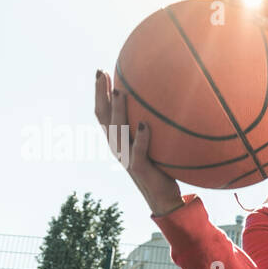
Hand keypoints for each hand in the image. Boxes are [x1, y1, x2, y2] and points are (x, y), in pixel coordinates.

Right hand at [94, 70, 182, 216]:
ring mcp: (126, 157)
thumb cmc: (161, 166)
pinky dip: (141, 137)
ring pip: (117, 130)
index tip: (101, 72)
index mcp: (118, 139)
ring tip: (120, 92)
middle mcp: (117, 146)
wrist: (163, 196)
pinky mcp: (139, 167)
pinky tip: (144, 124)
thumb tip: (167, 99)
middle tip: (101, 73)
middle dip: (100, 94)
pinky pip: (139, 150)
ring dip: (118, 110)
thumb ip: (152, 125)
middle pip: (103, 116)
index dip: (99, 93)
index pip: (103, 112)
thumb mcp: (154, 143)